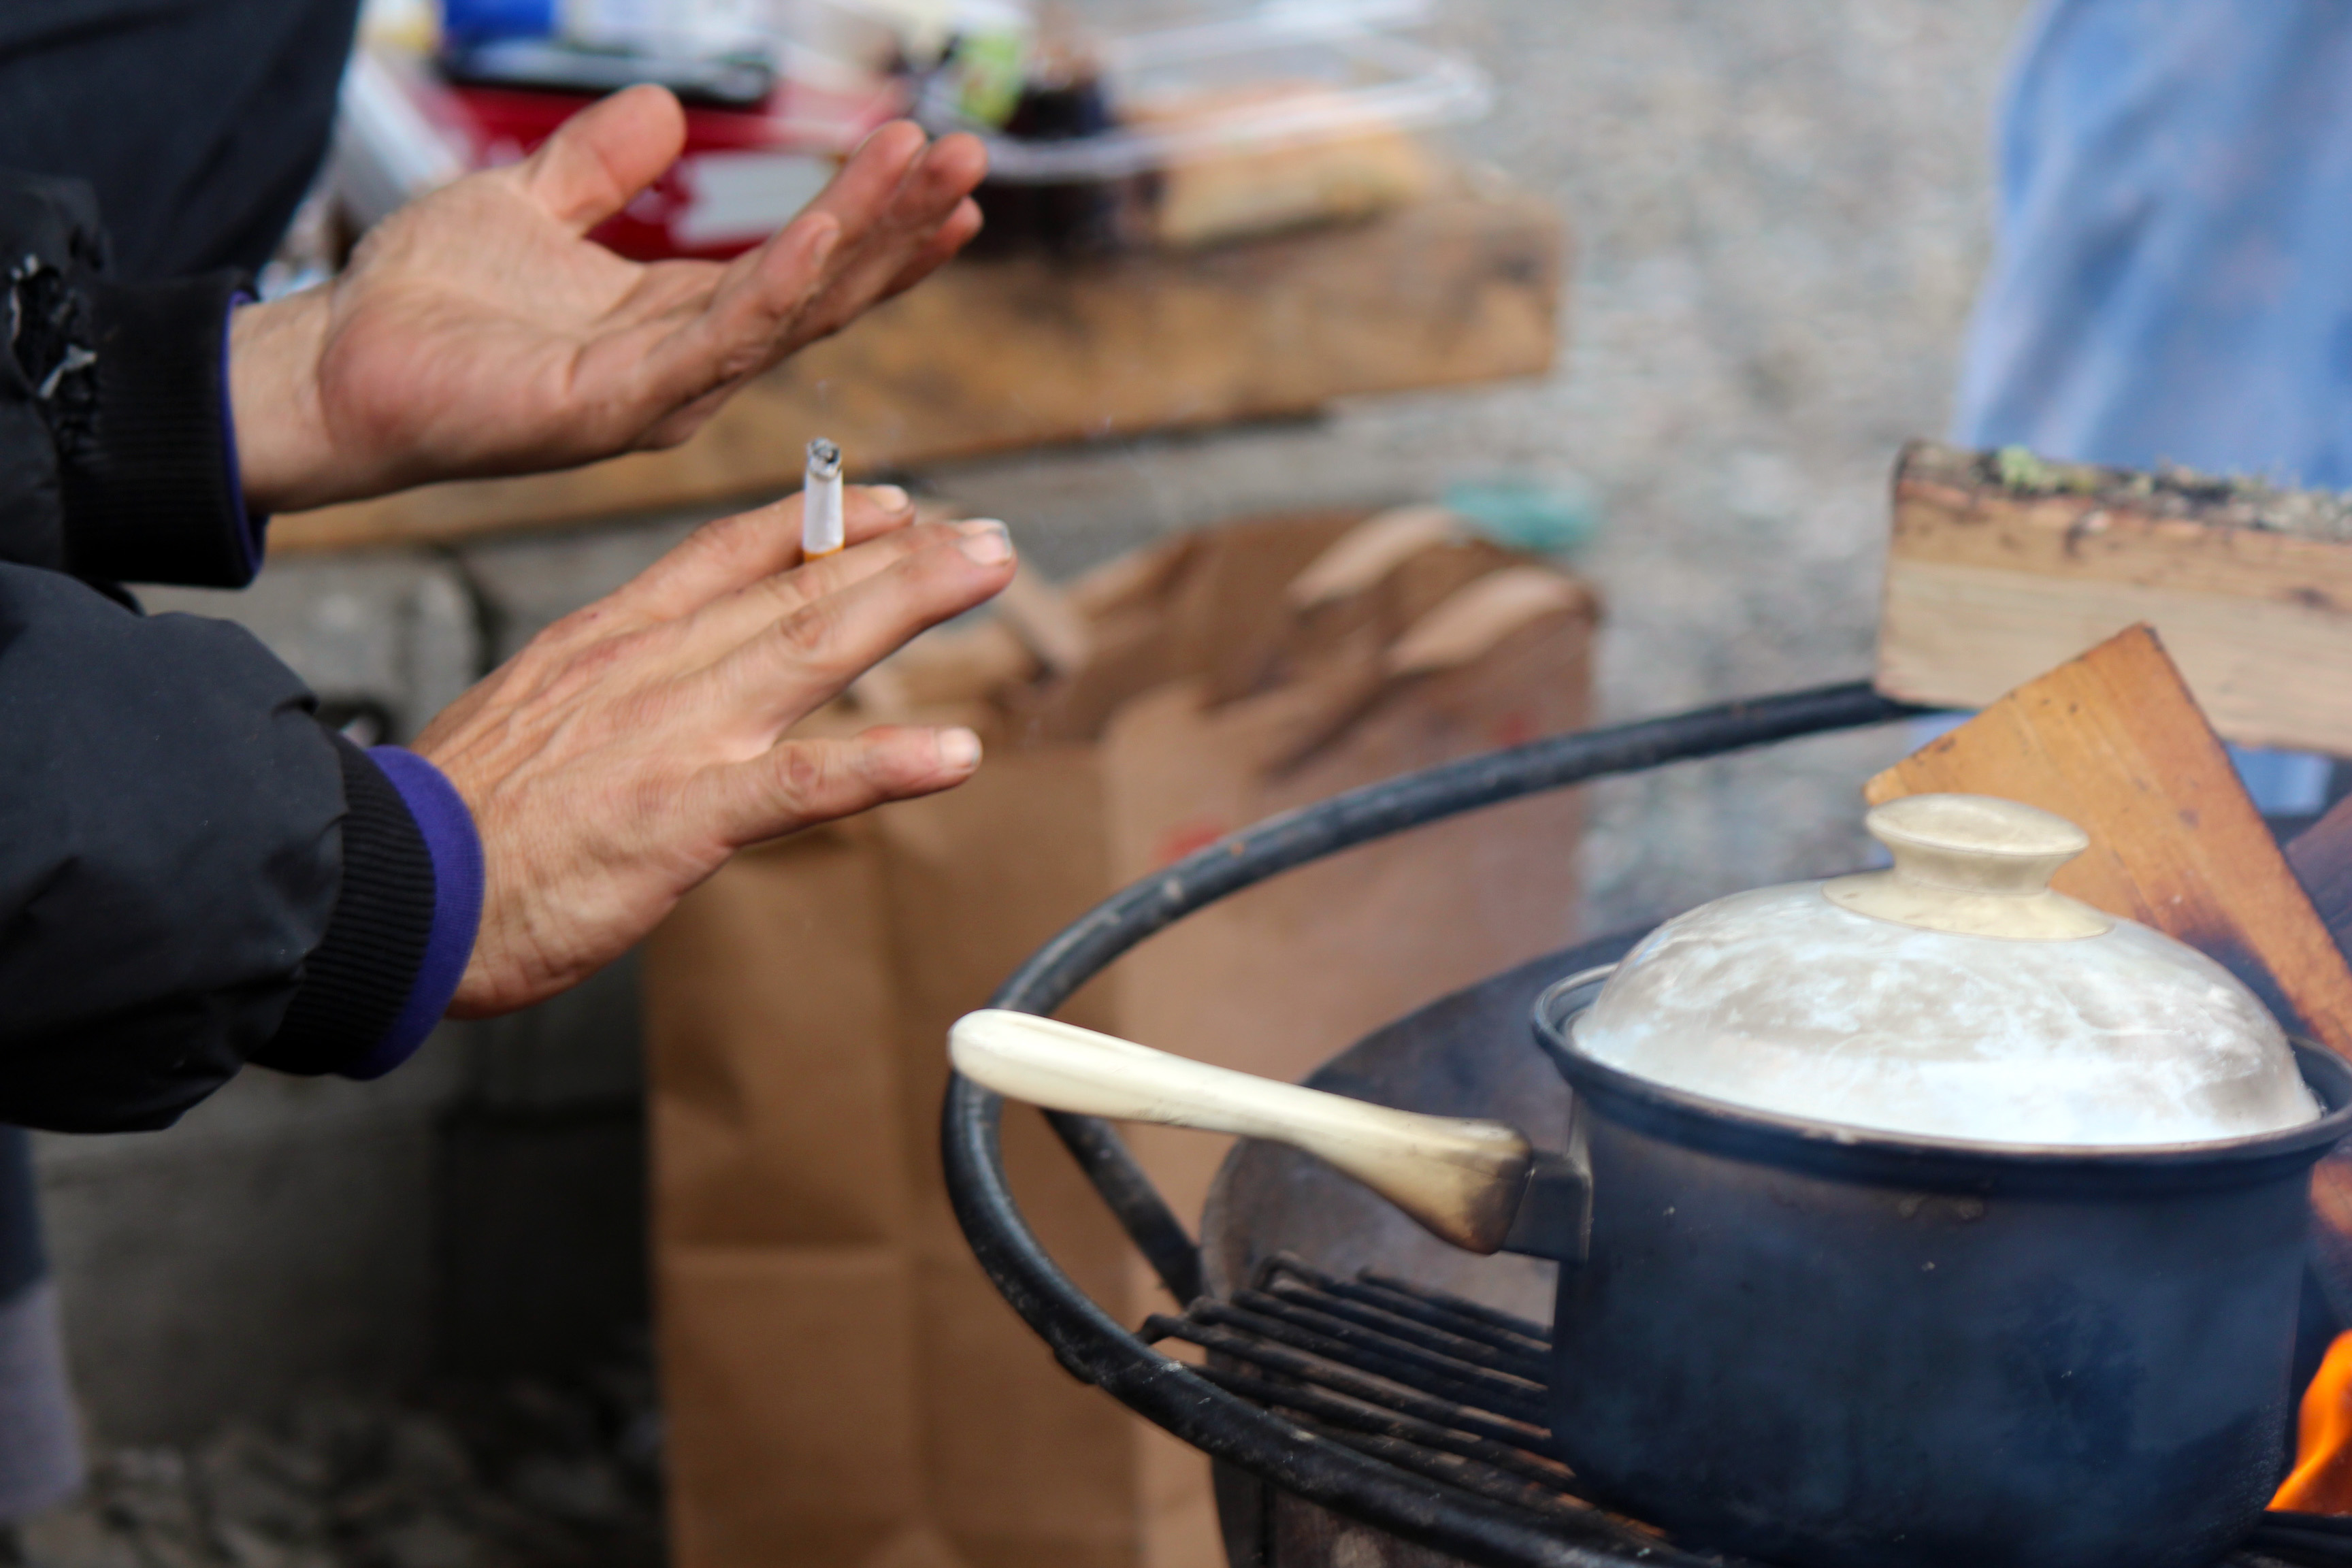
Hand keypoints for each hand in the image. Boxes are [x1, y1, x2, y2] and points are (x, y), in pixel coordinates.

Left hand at [230, 88, 985, 511]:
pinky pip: (719, 339)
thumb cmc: (422, 307)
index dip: (872, 221)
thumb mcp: (524, 206)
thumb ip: (598, 168)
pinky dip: (781, 285)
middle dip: (899, 223)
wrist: (331, 368)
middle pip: (823, 290)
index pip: (802, 269)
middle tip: (969, 157)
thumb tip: (664, 106)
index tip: (935, 166)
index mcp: (676, 317)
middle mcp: (690, 363)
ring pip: (792, 308)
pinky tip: (829, 229)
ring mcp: (663, 390)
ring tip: (931, 171)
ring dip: (868, 239)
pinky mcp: (620, 405)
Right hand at [410, 483, 1013, 1016]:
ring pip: (810, 648)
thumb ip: (603, 689)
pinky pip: (801, 785)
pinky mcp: (679, 816)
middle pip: (792, 588)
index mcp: (605, 641)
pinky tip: (953, 755)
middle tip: (983, 529)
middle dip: (897, 552)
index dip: (814, 524)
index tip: (885, 501)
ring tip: (988, 571)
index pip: (724, 555)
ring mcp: (669, 735)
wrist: (379, 887)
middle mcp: (648, 667)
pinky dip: (882, 765)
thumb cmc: (447, 822)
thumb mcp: (526, 714)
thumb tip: (649, 689)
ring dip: (910, 603)